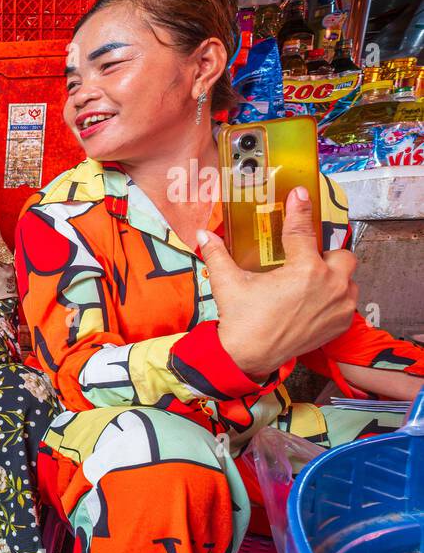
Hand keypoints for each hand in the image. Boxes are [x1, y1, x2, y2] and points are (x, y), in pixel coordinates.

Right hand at [198, 185, 357, 381]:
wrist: (248, 357)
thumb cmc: (240, 320)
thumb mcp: (227, 282)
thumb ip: (217, 254)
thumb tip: (203, 234)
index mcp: (304, 269)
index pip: (303, 230)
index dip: (299, 209)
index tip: (300, 195)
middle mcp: (328, 285)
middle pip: (342, 255)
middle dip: (327, 255)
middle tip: (307, 260)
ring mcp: (338, 306)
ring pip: (348, 280)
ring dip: (335, 277)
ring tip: (312, 283)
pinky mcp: (339, 324)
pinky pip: (346, 304)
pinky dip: (335, 301)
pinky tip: (314, 303)